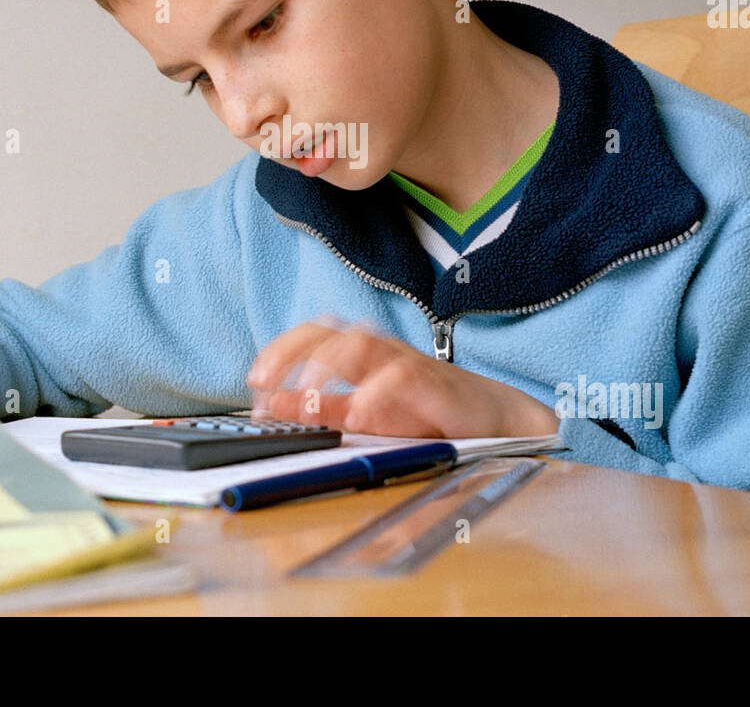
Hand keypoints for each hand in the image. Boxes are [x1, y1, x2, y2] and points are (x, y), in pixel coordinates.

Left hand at [245, 316, 559, 438]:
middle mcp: (380, 352)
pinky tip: (359, 415)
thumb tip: (273, 406)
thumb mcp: (365, 413)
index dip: (281, 350)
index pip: (314, 335)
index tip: (255, 379)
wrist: (494, 419)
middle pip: (328, 330)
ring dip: (325, 367)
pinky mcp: (433, 383)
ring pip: (359, 342)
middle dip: (290, 350)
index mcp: (360, 356)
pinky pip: (399, 376)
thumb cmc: (428, 411)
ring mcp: (406, 363)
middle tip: (265, 381)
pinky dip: (374, 393)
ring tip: (308, 397)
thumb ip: (323, 410)